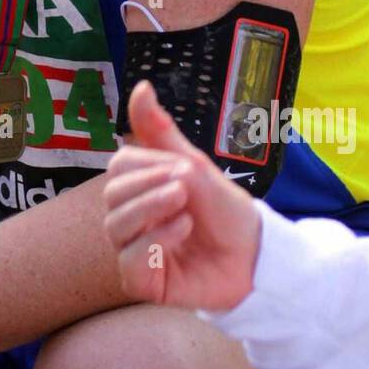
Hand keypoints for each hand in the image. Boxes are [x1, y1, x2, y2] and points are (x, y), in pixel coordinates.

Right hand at [103, 81, 261, 311]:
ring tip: (185, 208)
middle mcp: (131, 218)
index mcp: (139, 189)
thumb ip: (159, 130)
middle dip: (148, 187)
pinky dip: (154, 241)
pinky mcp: (143, 282)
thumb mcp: (194, 164)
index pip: (117, 168)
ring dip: (152, 210)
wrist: (256, 253)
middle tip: (184, 188)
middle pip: (112, 195)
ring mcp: (134, 250)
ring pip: (116, 226)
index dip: (144, 166)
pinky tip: (182, 232)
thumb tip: (140, 86)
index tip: (179, 168)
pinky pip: (129, 261)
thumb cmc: (225, 209)